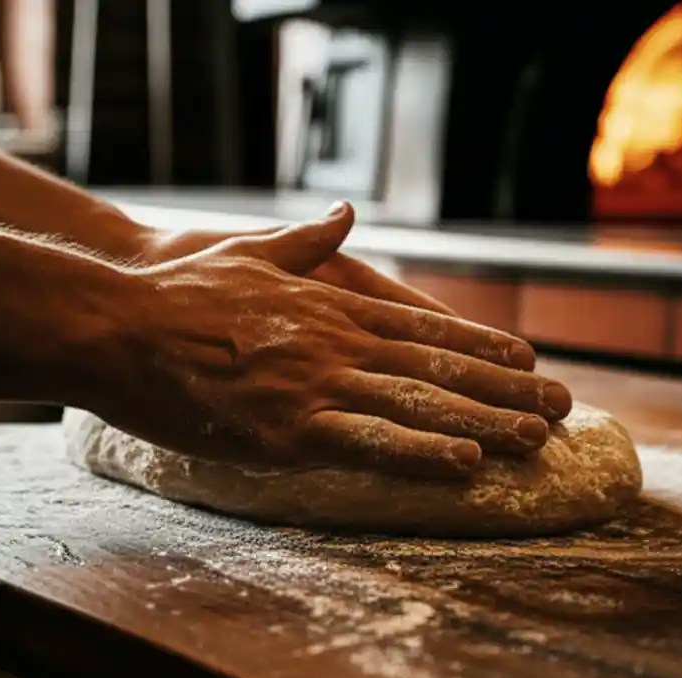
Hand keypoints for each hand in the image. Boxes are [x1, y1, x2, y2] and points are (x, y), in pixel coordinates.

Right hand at [88, 203, 572, 477]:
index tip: (527, 356)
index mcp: (332, 308)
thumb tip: (344, 209)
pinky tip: (468, 464)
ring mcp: (317, 385)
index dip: (480, 345)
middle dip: (505, 388)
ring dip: (484, 422)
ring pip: (419, 405)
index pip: (424, 328)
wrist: (119, 324)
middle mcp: (338, 343)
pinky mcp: (288, 429)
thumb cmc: (178, 291)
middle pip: (438, 368)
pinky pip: (369, 444)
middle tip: (562, 404)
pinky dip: (422, 453)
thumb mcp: (251, 251)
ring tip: (538, 437)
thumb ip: (308, 239)